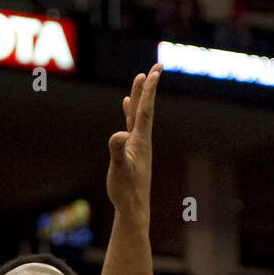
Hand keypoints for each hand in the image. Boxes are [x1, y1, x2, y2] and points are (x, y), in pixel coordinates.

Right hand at [107, 65, 160, 213]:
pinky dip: (130, 112)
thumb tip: (119, 135)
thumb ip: (118, 151)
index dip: (148, 91)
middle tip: (155, 67)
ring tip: (140, 80)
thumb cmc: (125, 190)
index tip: (153, 72)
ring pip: (139, 114)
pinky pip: (132, 125)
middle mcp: (142, 139)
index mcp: (140, 141)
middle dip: (148, 87)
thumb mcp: (119, 170)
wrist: (133, 207)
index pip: (145, 111)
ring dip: (139, 96)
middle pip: (145, 108)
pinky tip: (128, 106)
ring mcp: (138, 144)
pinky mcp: (132, 150)